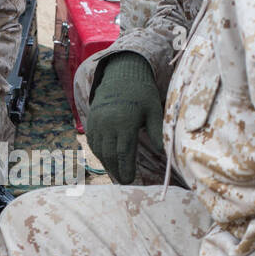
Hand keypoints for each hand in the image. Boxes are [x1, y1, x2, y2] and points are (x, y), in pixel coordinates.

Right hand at [85, 52, 163, 183]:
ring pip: (100, 150)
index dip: (126, 169)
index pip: (124, 152)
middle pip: (110, 154)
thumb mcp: (154, 110)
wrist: (121, 75)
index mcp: (125, 122)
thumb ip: (157, 132)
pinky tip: (107, 160)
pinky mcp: (91, 120)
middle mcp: (108, 123)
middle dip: (117, 170)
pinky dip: (99, 154)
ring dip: (107, 164)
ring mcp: (97, 122)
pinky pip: (93, 142)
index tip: (130, 180)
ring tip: (117, 173)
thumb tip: (163, 153)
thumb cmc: (142, 94)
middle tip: (124, 181)